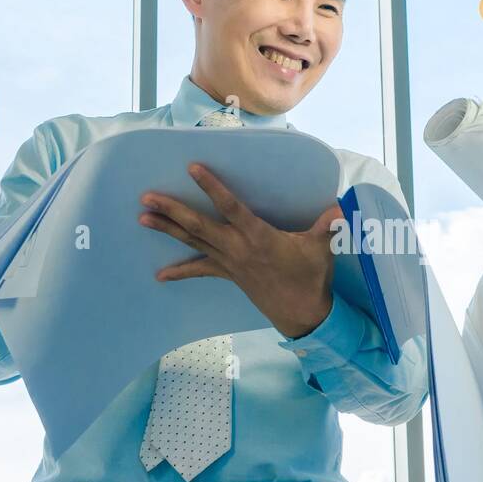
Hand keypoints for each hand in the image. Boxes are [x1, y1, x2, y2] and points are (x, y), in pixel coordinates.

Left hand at [138, 163, 342, 339]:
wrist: (302, 313)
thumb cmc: (311, 276)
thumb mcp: (321, 248)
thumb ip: (327, 225)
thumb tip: (339, 207)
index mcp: (258, 236)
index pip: (230, 206)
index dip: (211, 187)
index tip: (192, 168)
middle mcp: (237, 248)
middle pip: (198, 225)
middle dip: (172, 210)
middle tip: (147, 197)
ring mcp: (229, 263)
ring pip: (193, 242)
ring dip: (167, 230)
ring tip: (143, 218)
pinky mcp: (228, 275)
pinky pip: (199, 270)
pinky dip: (179, 271)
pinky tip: (160, 274)